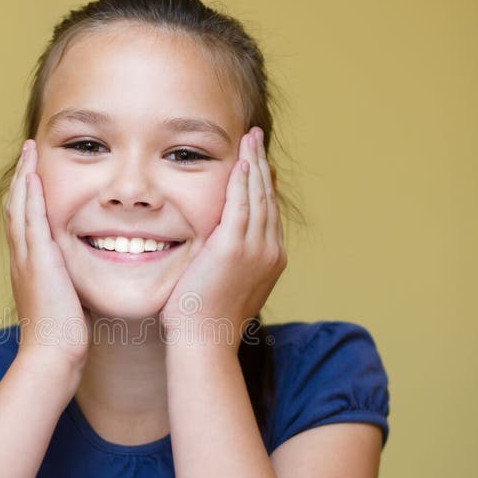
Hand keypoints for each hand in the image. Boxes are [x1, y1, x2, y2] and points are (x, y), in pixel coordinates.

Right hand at [4, 140, 91, 369]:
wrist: (52, 354)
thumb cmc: (62, 336)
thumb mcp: (65, 301)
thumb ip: (68, 283)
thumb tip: (79, 277)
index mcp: (27, 266)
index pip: (23, 221)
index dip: (27, 195)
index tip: (33, 173)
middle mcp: (21, 258)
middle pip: (16, 207)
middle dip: (22, 177)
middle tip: (28, 151)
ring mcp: (26, 258)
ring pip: (20, 208)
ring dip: (25, 176)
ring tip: (30, 152)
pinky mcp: (38, 260)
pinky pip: (31, 220)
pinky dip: (32, 196)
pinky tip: (36, 175)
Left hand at [160, 127, 286, 351]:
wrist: (205, 338)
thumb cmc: (206, 319)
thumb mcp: (227, 286)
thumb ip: (228, 262)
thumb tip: (215, 251)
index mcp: (271, 259)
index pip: (269, 212)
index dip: (264, 184)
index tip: (258, 163)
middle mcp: (271, 251)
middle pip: (269, 198)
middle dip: (262, 165)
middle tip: (256, 139)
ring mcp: (256, 248)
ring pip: (258, 196)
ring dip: (254, 163)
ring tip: (249, 139)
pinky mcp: (234, 247)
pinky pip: (242, 203)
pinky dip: (242, 180)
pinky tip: (239, 161)